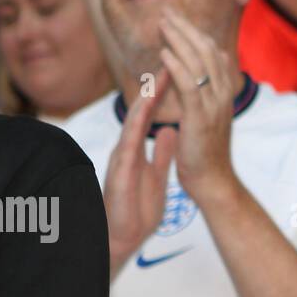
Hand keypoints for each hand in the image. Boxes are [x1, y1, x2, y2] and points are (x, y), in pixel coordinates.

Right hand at [103, 69, 178, 272]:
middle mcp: (127, 147)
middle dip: (153, 86)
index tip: (177, 68)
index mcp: (137, 148)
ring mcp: (121, 158)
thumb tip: (170, 131)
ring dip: (143, 101)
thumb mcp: (156, 175)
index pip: (151, 113)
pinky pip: (128, 145)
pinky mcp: (119, 172)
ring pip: (132, 123)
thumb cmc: (137, 209)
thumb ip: (162, 153)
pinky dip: (136, 128)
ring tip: (154, 78)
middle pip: (141, 111)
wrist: (123, 237)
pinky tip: (143, 115)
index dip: (163, 91)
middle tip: (167, 59)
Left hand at [156, 8, 237, 204]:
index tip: (177, 20)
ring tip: (163, 23)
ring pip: (198, 63)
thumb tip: (194, 82)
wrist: (213, 182)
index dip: (195, 34)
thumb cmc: (205, 155)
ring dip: (179, 40)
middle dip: (186, 29)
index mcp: (223, 95)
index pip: (213, 54)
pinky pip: (188, 85)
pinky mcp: (200, 118)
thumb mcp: (207, 120)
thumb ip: (202, 98)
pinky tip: (164, 52)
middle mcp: (222, 95)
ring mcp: (214, 106)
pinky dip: (176, 66)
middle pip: (206, 51)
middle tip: (167, 12)